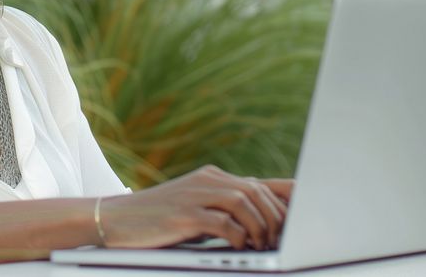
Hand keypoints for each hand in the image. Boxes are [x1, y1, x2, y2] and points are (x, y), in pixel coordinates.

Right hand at [98, 165, 292, 250]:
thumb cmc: (159, 221)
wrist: (115, 219)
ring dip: (261, 227)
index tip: (310, 214)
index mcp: (214, 178)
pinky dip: (238, 236)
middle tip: (281, 242)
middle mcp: (208, 180)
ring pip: (245, 202)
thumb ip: (224, 210)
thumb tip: (264, 225)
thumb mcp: (196, 210)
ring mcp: (195, 194)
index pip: (263, 182)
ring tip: (262, 246)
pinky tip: (238, 247)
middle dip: (278, 219)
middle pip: (258, 191)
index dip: (290, 197)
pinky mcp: (184, 214)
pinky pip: (224, 222)